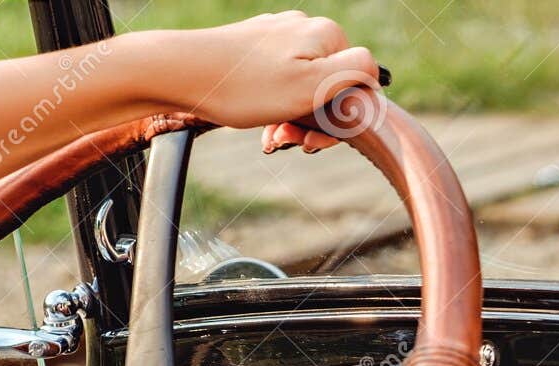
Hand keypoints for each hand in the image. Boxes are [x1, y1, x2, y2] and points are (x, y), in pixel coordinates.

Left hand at [129, 12, 377, 148]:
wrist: (181, 73)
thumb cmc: (246, 87)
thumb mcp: (311, 86)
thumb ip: (354, 73)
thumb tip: (377, 72)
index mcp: (326, 36)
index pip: (359, 83)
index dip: (342, 120)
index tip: (313, 142)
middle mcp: (305, 29)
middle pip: (330, 87)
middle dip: (315, 122)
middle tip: (287, 143)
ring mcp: (279, 37)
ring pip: (304, 90)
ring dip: (294, 120)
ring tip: (272, 139)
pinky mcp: (256, 48)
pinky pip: (281, 84)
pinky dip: (276, 109)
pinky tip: (261, 124)